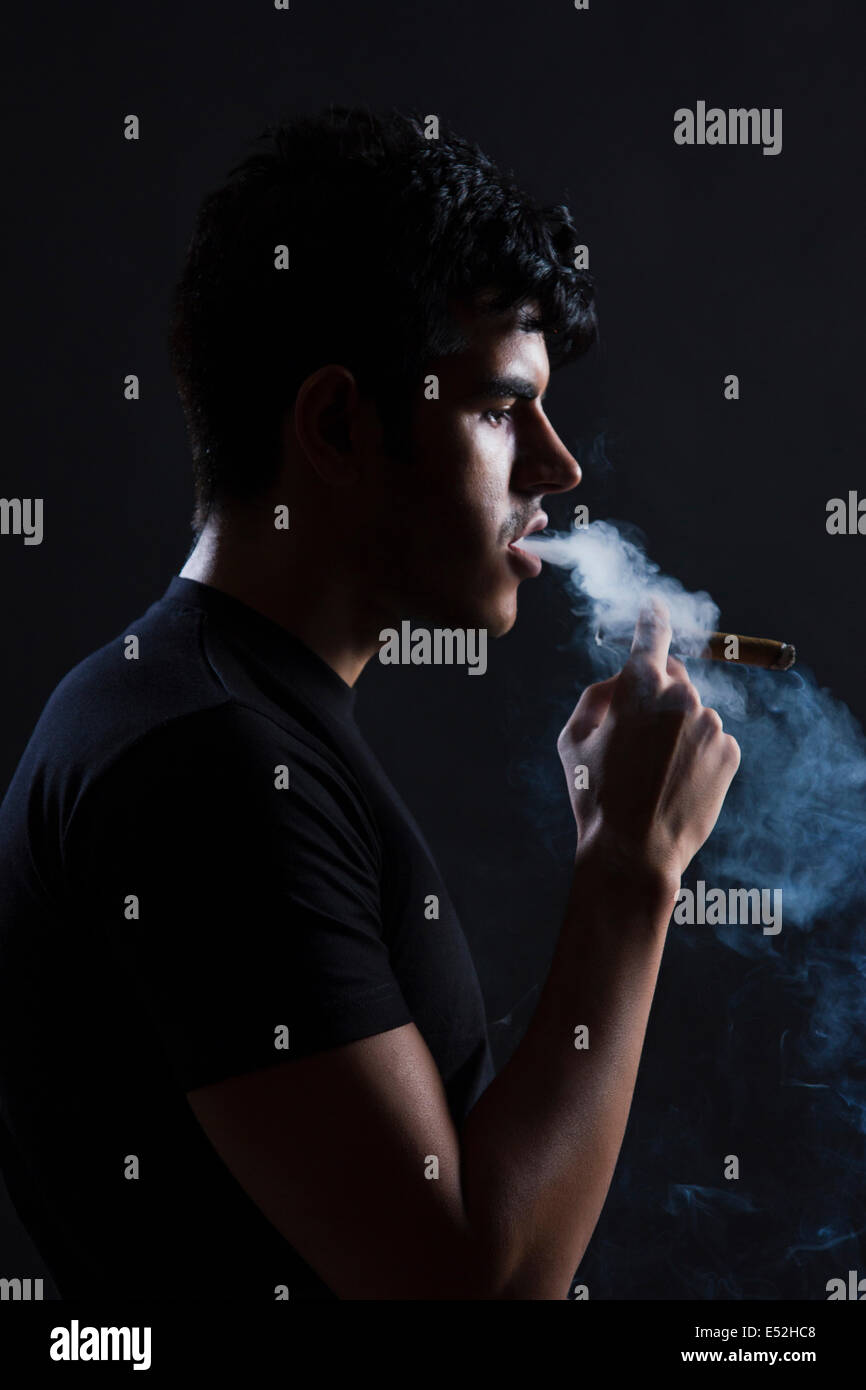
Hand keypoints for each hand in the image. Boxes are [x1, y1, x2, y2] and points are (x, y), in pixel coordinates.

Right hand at [557, 599, 740, 892]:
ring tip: (652, 771)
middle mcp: (682, 696)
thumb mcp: (572, 738)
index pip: (652, 632)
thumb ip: (596, 695)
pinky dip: (695, 752)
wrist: (635, 851)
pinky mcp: (730, 752)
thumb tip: (619, 679)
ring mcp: (711, 724)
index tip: (655, 604)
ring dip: (675, 728)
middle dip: (656, 693)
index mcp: (640, 685)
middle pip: (673, 676)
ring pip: (691, 712)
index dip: (652, 616)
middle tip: (633, 735)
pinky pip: (710, 739)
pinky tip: (674, 782)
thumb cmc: (596, 794)